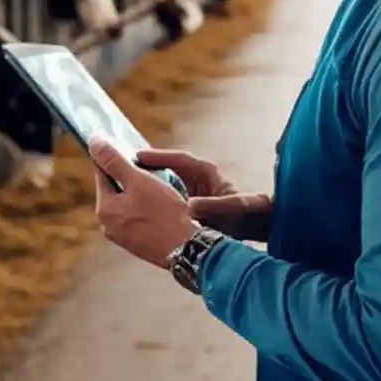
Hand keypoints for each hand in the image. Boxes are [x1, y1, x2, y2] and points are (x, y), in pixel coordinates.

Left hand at [90, 135, 198, 268]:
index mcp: (104, 209)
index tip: (129, 148)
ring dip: (140, 191)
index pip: (102, 172)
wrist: (189, 249)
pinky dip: (147, 207)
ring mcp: (123, 237)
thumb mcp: (138, 180)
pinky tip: (163, 205)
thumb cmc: (165, 213)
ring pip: (128, 203)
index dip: (115, 157)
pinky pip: (138, 217)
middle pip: (115, 189)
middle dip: (130, 176)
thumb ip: (113, 160)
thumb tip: (93, 141)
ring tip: (161, 187)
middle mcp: (108, 226)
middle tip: (151, 169)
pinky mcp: (138, 243)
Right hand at [134, 149, 271, 241]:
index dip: (159, 156)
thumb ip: (214, 205)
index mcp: (207, 171)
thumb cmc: (248, 213)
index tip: (138, 156)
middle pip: (167, 167)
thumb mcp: (233, 209)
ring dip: (148, 182)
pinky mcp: (188, 202)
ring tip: (126, 184)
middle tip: (123, 167)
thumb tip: (192, 206)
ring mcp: (192, 189)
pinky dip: (154, 197)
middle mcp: (198, 177)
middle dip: (147, 167)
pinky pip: (167, 196)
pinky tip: (140, 205)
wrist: (257, 225)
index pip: (180, 159)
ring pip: (165, 181)